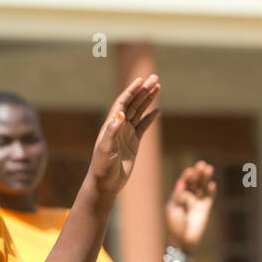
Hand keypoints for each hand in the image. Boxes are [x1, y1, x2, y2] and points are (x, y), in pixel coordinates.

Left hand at [87, 75, 160, 196]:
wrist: (106, 184)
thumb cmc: (103, 167)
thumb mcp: (106, 149)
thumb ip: (113, 131)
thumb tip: (121, 114)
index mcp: (111, 125)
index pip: (123, 103)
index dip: (131, 91)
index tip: (140, 80)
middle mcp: (118, 126)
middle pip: (133, 104)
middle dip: (143, 91)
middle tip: (155, 78)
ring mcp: (126, 134)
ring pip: (139, 112)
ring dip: (148, 100)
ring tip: (158, 87)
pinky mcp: (134, 143)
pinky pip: (143, 127)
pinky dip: (150, 118)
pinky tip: (157, 110)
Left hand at [165, 161, 216, 252]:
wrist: (182, 241)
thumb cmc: (173, 226)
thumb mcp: (171, 210)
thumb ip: (176, 197)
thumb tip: (180, 183)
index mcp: (177, 196)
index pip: (183, 182)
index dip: (187, 176)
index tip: (190, 170)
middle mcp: (187, 197)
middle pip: (194, 182)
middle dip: (198, 173)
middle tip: (202, 164)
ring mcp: (196, 202)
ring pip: (202, 187)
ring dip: (205, 178)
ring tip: (209, 168)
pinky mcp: (205, 209)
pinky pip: (209, 197)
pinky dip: (211, 191)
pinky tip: (212, 185)